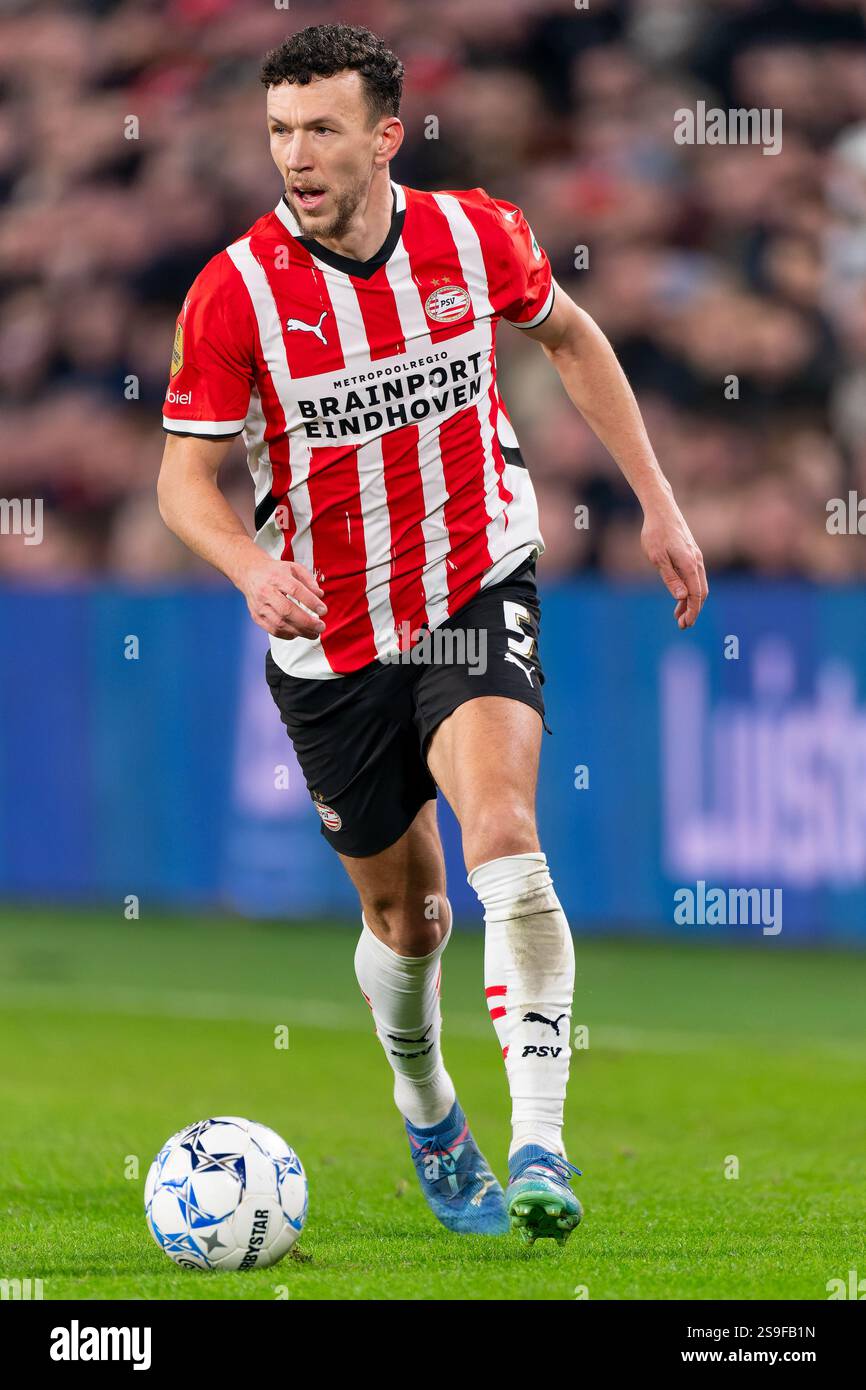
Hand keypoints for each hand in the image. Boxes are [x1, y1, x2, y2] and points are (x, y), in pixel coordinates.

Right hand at [240, 556, 326, 639]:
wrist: (250, 573)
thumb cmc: (274, 572)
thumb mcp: (293, 568)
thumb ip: (308, 580)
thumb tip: (320, 595)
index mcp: (277, 577)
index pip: (295, 590)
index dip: (311, 602)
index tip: (323, 610)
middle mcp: (266, 592)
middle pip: (287, 610)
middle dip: (307, 622)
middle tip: (321, 626)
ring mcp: (260, 606)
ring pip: (280, 624)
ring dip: (300, 631)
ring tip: (313, 633)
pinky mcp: (257, 617)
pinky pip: (273, 630)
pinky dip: (288, 635)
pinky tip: (298, 633)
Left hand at [640, 496, 707, 628]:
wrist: (661, 509)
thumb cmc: (656, 533)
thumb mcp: (658, 558)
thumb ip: (670, 578)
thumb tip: (682, 597)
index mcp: (690, 564)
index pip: (696, 594)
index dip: (693, 611)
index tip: (686, 624)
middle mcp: (696, 561)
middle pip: (701, 592)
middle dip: (693, 610)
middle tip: (682, 625)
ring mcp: (695, 557)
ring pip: (698, 585)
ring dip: (691, 602)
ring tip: (679, 616)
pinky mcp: (690, 554)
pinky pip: (694, 577)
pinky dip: (689, 590)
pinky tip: (680, 597)